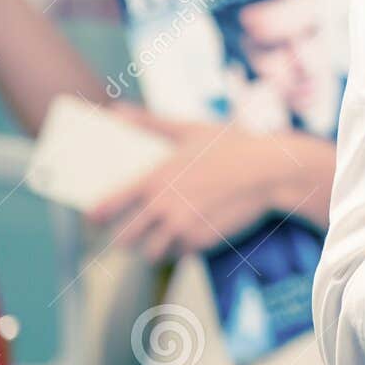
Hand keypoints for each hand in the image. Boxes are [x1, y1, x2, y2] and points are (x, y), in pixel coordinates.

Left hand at [88, 108, 293, 260]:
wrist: (270, 172)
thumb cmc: (232, 145)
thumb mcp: (189, 128)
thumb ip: (149, 122)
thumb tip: (116, 110)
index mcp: (155, 179)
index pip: (110, 205)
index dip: (97, 215)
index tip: (93, 218)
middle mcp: (163, 207)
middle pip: (124, 239)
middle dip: (125, 238)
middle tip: (131, 233)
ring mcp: (182, 228)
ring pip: (151, 254)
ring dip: (153, 248)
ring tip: (160, 239)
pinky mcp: (202, 242)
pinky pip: (179, 254)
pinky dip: (179, 249)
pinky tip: (189, 235)